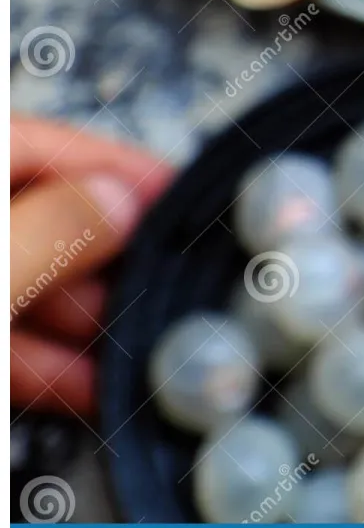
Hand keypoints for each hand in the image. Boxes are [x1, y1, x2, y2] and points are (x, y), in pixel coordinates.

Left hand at [11, 115, 169, 414]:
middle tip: (170, 284)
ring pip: (23, 280)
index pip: (36, 142)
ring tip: (143, 348)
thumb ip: (48, 235)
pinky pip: (1, 330)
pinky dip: (45, 359)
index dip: (113, 167)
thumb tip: (120, 201)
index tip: (181, 193)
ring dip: (85, 320)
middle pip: (38, 216)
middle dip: (107, 259)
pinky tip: (93, 385)